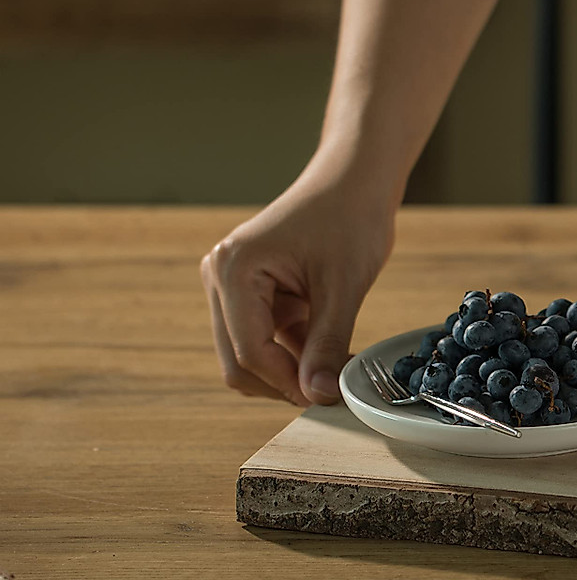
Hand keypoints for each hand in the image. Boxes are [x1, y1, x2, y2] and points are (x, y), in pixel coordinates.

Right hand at [200, 160, 395, 406]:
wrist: (353, 183)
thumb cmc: (349, 219)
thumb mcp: (343, 286)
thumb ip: (327, 343)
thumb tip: (318, 395)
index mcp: (234, 269)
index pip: (249, 351)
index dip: (289, 383)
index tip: (328, 397)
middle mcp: (220, 277)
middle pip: (238, 361)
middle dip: (285, 382)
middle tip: (332, 391)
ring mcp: (230, 286)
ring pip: (250, 355)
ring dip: (291, 369)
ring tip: (337, 367)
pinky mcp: (249, 293)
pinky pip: (264, 340)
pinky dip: (295, 354)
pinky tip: (331, 353)